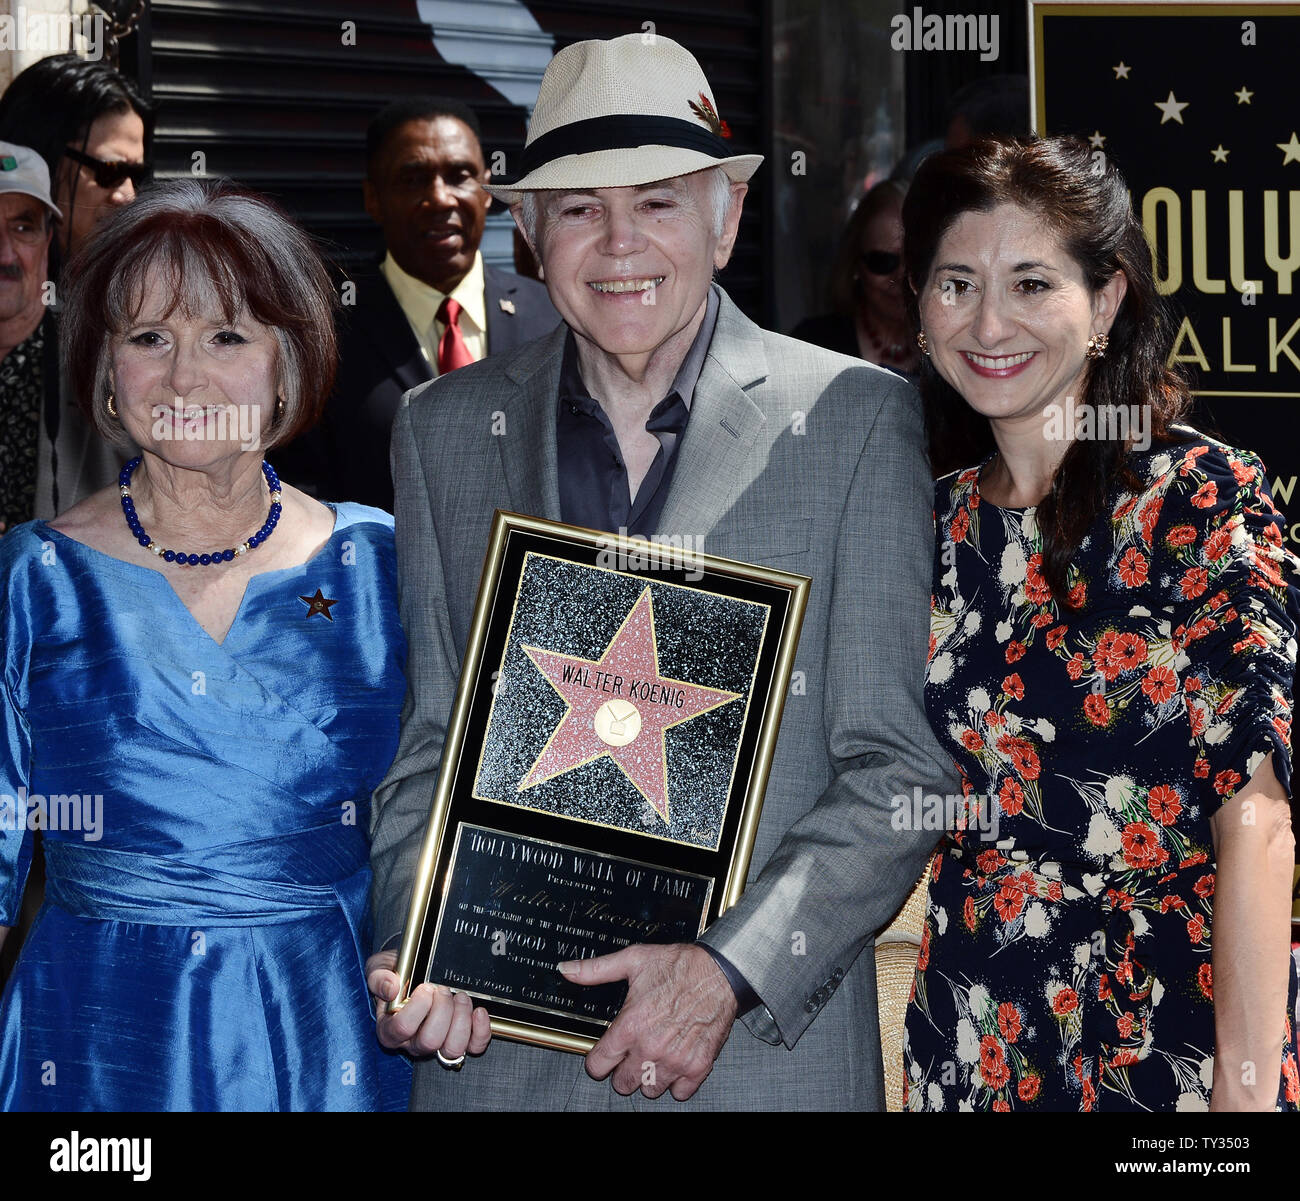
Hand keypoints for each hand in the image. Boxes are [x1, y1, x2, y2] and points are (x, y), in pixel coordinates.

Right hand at [366, 950, 492, 1060]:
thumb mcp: (380, 969)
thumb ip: (378, 976)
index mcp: (390, 1029)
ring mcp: (438, 1044)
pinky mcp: (461, 1041)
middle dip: (442, 1011)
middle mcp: (413, 1042)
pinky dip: (481, 1030)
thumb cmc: (397, 974)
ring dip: (461, 1020)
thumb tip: (390, 987)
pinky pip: (474, 1047)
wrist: (416, 972)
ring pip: (452, 1049)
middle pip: (430, 1041)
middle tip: (443, 990)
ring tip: (461, 997)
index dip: (417, 1007)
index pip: (402, 1029)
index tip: (425, 988)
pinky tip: (478, 1011)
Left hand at [560, 943, 737, 1100]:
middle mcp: (650, 1048)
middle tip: (632, 1053)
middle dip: (623, 1070)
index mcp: (630, 1025)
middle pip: (622, 1084)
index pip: (598, 1066)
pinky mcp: (697, 1066)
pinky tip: (675, 1063)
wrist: (719, 972)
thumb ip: (595, 970)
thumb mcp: (633, 960)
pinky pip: (680, 1093)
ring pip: (649, 1092)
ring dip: (650, 1078)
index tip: (604, 1055)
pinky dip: (677, 1082)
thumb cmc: (680, 966)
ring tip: (654, 1058)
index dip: (598, 1060)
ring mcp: (674, 1060)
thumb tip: (567, 969)